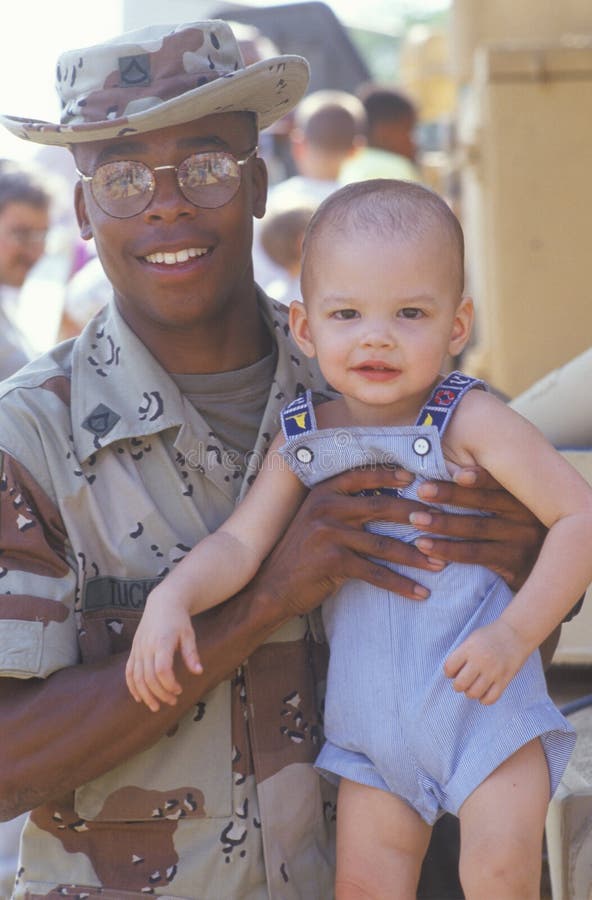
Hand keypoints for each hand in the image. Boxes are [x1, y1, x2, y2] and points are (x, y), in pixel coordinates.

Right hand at [125, 591, 202, 711]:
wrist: (162, 603)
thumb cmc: (178, 619)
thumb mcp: (188, 634)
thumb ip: (191, 654)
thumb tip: (198, 672)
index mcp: (162, 642)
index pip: (161, 669)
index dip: (169, 684)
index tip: (179, 690)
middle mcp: (147, 646)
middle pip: (148, 677)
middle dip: (160, 694)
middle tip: (172, 702)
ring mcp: (138, 649)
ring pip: (137, 677)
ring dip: (146, 694)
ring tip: (156, 706)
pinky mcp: (134, 650)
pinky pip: (129, 671)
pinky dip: (132, 686)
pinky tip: (139, 697)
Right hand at [251, 465, 447, 617]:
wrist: (272, 587)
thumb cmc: (301, 554)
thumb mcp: (316, 520)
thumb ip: (343, 507)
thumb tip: (385, 500)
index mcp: (323, 493)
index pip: (361, 475)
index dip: (390, 475)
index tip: (417, 477)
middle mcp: (325, 508)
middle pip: (381, 506)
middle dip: (416, 515)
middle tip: (444, 522)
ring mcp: (328, 534)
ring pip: (383, 543)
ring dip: (416, 556)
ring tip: (441, 564)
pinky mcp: (333, 562)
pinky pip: (375, 572)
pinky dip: (401, 584)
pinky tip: (420, 592)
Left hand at [411, 467, 545, 590]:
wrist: (547, 576)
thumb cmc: (515, 533)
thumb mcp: (512, 510)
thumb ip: (488, 492)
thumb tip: (445, 469)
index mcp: (523, 494)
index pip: (498, 481)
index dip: (478, 476)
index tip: (454, 471)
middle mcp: (527, 514)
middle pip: (484, 501)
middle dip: (450, 494)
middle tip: (421, 490)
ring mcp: (523, 540)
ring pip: (477, 528)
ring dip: (443, 523)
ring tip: (415, 519)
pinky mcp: (515, 565)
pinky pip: (476, 554)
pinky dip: (447, 549)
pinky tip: (424, 546)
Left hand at [444, 619, 527, 703]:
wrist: (516, 633)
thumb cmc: (490, 636)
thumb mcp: (472, 639)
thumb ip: (461, 655)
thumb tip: (452, 674)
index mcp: (469, 648)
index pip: (449, 667)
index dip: (449, 672)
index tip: (454, 671)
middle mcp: (480, 660)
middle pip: (460, 684)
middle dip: (458, 685)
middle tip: (463, 681)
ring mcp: (493, 671)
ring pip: (474, 693)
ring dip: (470, 692)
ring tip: (474, 685)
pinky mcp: (505, 680)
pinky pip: (490, 699)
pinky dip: (484, 699)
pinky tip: (484, 691)